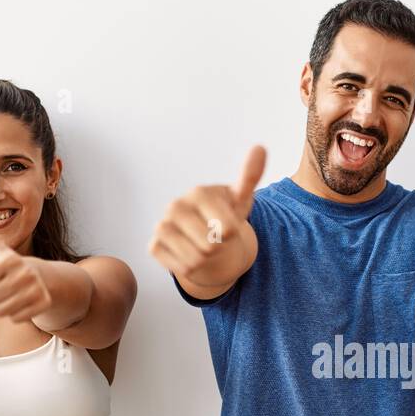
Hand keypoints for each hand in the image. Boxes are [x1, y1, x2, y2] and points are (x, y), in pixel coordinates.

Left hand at [0, 201, 53, 321]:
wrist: (39, 278)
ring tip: (8, 294)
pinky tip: (21, 302)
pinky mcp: (44, 303)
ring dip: (0, 306)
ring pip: (0, 311)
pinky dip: (15, 314)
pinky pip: (15, 318)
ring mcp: (37, 288)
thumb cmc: (5, 265)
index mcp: (8, 259)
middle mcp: (25, 273)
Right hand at [149, 144, 264, 287]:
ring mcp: (162, 225)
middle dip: (219, 247)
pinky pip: (183, 268)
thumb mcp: (241, 199)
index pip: (229, 230)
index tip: (228, 224)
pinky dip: (192, 267)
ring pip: (197, 260)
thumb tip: (260, 147)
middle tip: (214, 236)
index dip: (234, 234)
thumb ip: (249, 176)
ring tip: (203, 245)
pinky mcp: (154, 246)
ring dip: (206, 259)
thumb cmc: (226, 216)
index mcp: (199, 192)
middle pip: (211, 246)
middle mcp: (175, 206)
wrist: (206, 237)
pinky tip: (190, 253)